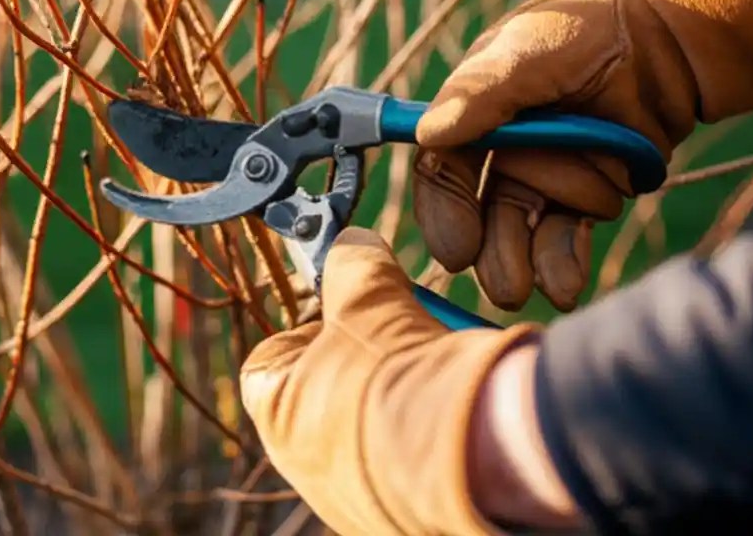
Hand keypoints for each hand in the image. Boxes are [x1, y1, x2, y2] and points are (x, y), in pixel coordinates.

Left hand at [239, 227, 541, 535]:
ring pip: (372, 426)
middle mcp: (307, 467)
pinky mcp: (406, 514)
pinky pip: (410, 460)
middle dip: (366, 357)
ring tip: (438, 370)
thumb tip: (351, 244)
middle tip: (403, 332)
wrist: (479, 456)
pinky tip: (458, 411)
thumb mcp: (370, 301)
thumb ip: (352, 267)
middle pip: (328, 389)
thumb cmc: (404, 377)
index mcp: (279, 417)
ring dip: (401, 393)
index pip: (273, 357)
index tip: (350, 306)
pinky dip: (430, 431)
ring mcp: (356, 497)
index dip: (312, 322)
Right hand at [411, 0, 752, 310]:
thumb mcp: (527, 54)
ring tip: (555, 285)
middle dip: (496, 250)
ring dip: (537, 255)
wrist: (674, 43)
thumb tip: (429, 134)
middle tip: (506, 288)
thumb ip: (480, 94)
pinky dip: (564, 262)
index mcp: (474, 114)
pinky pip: (567, 237)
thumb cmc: (590, 32)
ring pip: (527, 229)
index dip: (446, 211)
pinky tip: (565, 287)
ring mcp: (546, 175)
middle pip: (485, 212)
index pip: (445, 169)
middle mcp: (504, 149)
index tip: (457, 252)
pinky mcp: (588, 195)